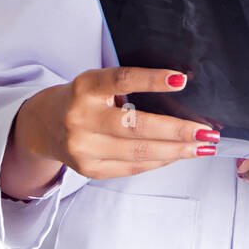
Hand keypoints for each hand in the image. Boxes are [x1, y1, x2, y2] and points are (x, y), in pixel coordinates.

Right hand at [1, 68, 216, 197]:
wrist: (42, 125)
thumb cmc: (82, 99)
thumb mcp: (97, 83)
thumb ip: (128, 87)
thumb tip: (180, 93)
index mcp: (86, 87)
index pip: (122, 80)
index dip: (152, 79)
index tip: (182, 80)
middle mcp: (81, 117)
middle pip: (137, 127)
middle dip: (178, 131)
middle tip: (207, 131)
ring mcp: (83, 147)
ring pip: (138, 152)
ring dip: (177, 150)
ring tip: (203, 147)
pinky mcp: (89, 168)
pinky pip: (132, 167)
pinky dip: (159, 161)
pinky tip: (177, 155)